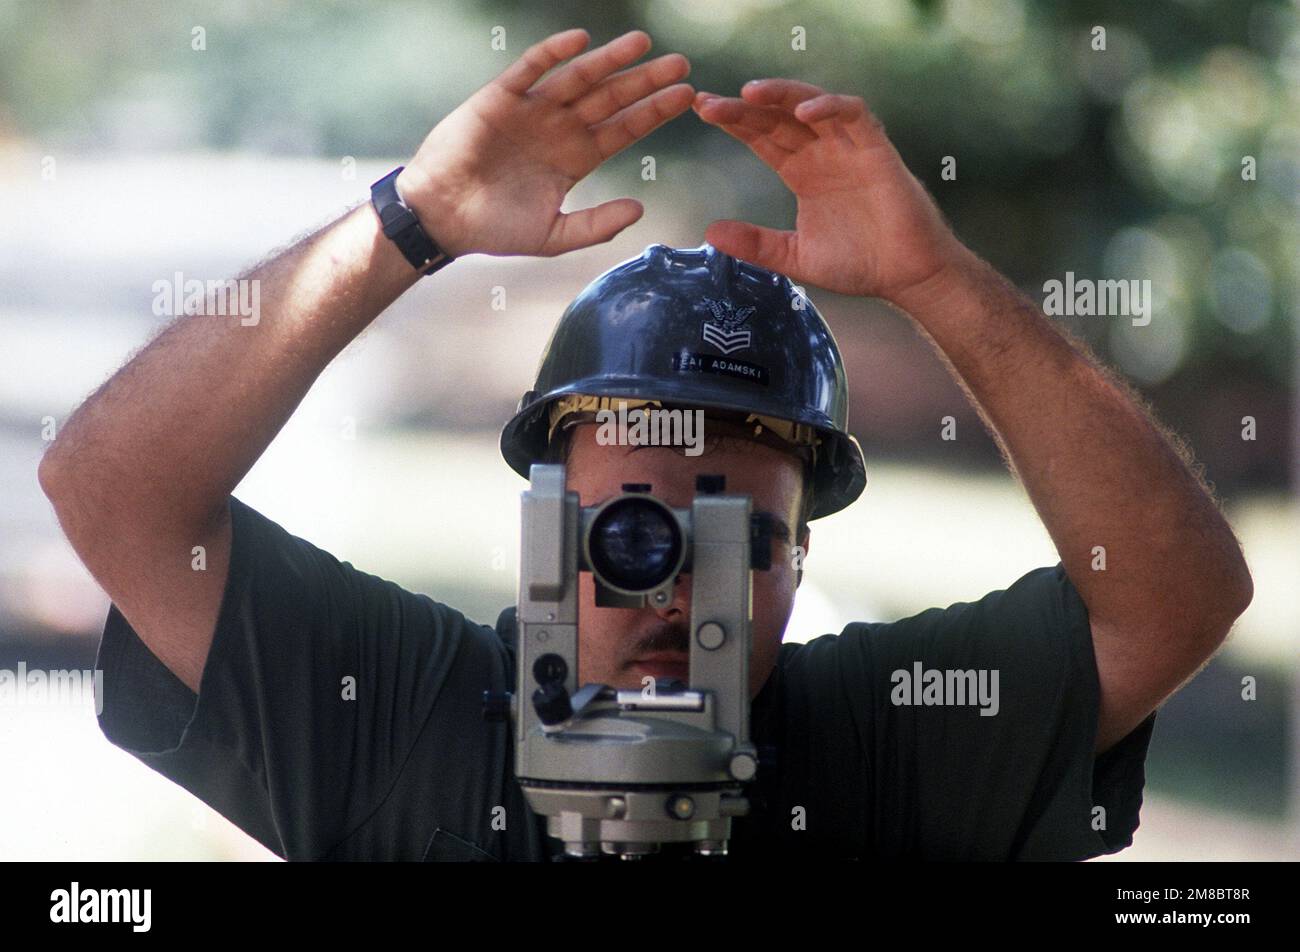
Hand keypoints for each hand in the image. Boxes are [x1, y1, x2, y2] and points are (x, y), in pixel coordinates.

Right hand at [396, 29, 692, 258]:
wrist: (441, 218)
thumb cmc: (495, 228)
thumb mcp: (553, 235)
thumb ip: (596, 224)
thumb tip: (639, 209)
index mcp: (576, 158)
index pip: (624, 129)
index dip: (654, 112)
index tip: (687, 96)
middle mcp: (559, 128)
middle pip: (611, 98)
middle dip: (644, 81)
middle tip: (680, 64)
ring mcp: (532, 110)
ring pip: (579, 78)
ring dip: (609, 60)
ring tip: (641, 43)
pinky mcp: (500, 98)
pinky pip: (530, 69)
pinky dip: (553, 54)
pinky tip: (580, 41)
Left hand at [692, 79, 969, 301]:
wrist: (906, 276)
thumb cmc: (858, 264)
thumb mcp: (795, 257)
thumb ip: (756, 245)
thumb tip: (709, 233)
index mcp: (803, 172)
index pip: (762, 137)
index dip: (734, 122)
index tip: (702, 111)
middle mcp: (823, 153)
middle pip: (778, 118)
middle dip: (744, 108)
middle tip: (707, 103)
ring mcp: (850, 148)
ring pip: (813, 105)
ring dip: (782, 95)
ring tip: (749, 93)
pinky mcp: (877, 150)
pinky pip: (854, 115)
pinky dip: (830, 107)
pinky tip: (804, 111)